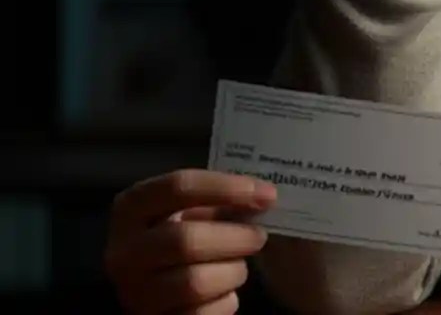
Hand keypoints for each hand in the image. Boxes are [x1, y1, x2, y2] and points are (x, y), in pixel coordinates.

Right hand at [105, 169, 277, 314]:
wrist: (164, 292)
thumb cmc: (185, 239)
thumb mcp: (193, 213)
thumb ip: (220, 201)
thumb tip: (263, 197)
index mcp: (131, 209)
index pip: (178, 187)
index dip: (226, 188)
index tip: (267, 195)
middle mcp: (125, 251)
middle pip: (185, 240)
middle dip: (235, 237)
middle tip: (259, 236)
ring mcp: (134, 293)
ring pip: (195, 282)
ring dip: (232, 272)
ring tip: (238, 266)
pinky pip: (201, 313)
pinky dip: (225, 302)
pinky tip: (225, 293)